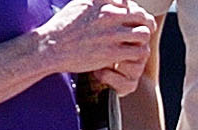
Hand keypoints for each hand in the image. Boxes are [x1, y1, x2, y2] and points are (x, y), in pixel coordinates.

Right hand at [38, 0, 155, 90]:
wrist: (51, 46)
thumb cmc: (64, 26)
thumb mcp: (80, 3)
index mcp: (102, 2)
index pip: (131, 4)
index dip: (135, 12)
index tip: (132, 21)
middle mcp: (108, 15)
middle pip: (142, 16)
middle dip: (147, 24)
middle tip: (144, 31)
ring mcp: (111, 34)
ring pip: (144, 33)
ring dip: (144, 40)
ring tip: (138, 45)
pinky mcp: (112, 52)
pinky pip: (139, 51)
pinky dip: (139, 54)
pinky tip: (131, 56)